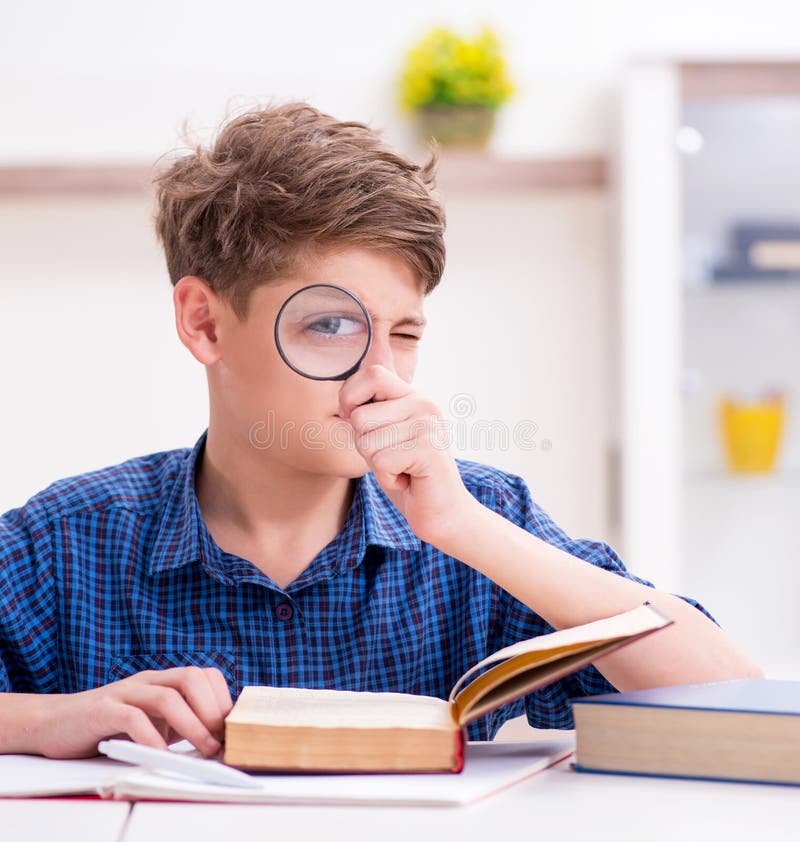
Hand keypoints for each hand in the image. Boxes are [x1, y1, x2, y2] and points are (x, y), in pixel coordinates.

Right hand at [24, 667, 232, 758]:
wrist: (54, 723)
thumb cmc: (107, 726)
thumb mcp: (151, 723)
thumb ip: (177, 725)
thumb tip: (215, 743)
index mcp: (163, 681)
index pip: (204, 676)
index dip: (222, 700)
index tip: (231, 728)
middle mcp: (147, 681)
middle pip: (191, 678)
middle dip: (211, 709)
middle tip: (219, 740)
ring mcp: (124, 692)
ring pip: (166, 696)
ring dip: (191, 724)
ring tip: (202, 749)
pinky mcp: (102, 709)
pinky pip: (132, 717)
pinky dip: (151, 736)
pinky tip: (160, 754)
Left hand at [338, 364, 476, 546]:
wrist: (443, 513)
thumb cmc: (408, 475)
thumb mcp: (384, 434)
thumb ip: (373, 404)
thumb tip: (368, 363)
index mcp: (413, 396)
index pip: (372, 374)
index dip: (351, 398)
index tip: (360, 425)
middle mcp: (424, 404)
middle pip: (360, 417)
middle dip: (365, 446)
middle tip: (393, 458)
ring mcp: (428, 426)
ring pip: (366, 442)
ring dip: (377, 466)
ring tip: (402, 469)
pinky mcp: (429, 450)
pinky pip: (380, 462)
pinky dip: (388, 479)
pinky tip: (408, 481)